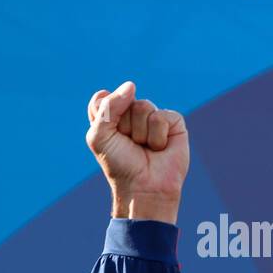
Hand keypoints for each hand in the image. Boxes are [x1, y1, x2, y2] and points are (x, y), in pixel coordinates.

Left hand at [86, 81, 188, 223]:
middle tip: (128, 145)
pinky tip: (159, 148)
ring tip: (144, 148)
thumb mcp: (100, 137)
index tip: (107, 134)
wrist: (144, 187)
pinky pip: (161, 116)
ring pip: (143, 106)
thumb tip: (131, 85)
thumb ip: (108, 108)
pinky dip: (157, 136)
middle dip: (123, 126)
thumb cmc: (119, 165)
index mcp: (110, 118)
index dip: (103, 114)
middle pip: (124, 100)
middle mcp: (131, 115)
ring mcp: (152, 117)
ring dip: (140, 132)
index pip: (101, 98)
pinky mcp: (173, 122)